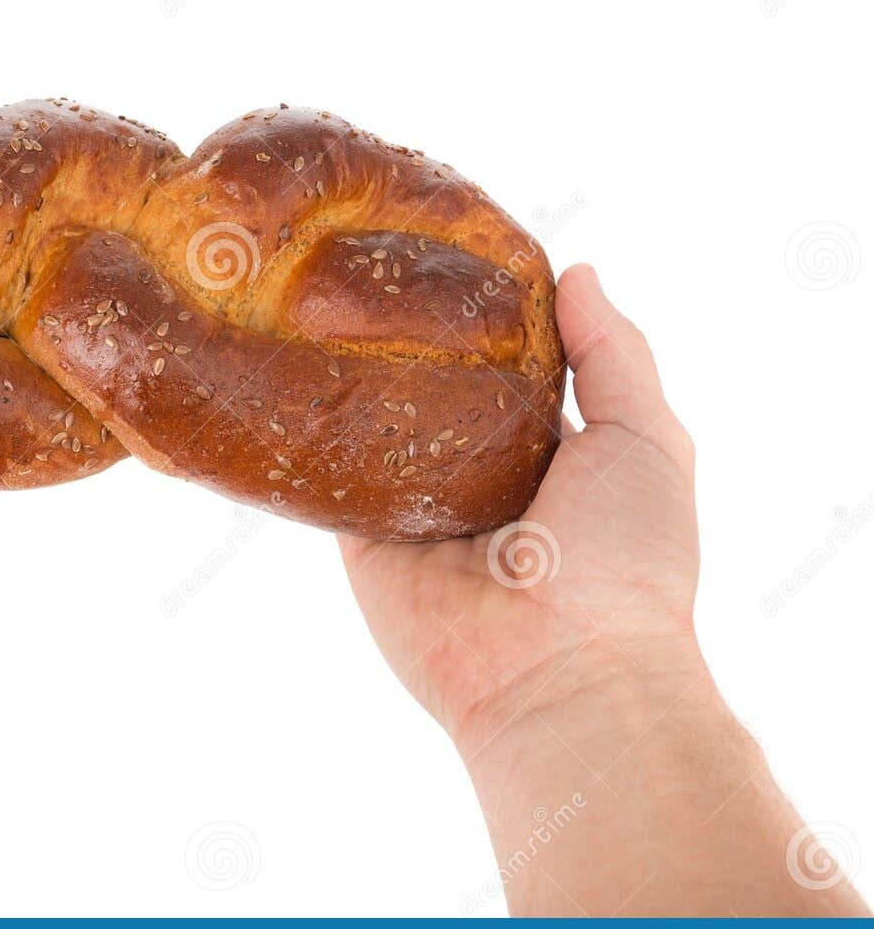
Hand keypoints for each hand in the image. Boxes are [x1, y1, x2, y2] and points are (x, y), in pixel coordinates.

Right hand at [341, 266, 865, 915]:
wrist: (560, 671)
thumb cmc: (625, 558)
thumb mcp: (647, 437)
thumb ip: (613, 354)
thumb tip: (576, 273)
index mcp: (552, 457)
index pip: (509, 371)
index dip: (488, 319)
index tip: (454, 258)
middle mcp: (479, 481)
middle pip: (434, 394)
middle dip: (410, 342)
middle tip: (371, 268)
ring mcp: (416, 512)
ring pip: (375, 429)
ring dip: (354, 379)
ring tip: (316, 298)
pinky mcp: (361, 541)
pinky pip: (328, 481)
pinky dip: (308, 438)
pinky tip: (281, 370)